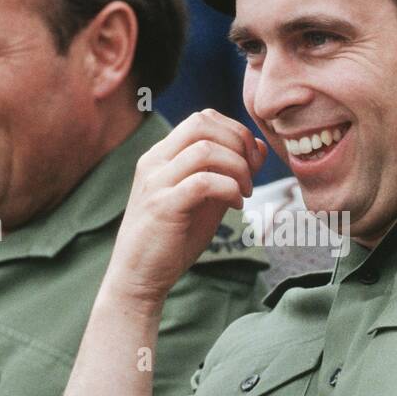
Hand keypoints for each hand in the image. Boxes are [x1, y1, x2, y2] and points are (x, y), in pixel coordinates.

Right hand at [104, 109, 266, 306]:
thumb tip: (258, 148)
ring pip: (205, 150)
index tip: (251, 159)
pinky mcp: (162, 206)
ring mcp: (156, 182)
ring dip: (237, 167)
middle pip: (202, 123)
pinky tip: (235, 206)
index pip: (202, 119)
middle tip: (252, 171)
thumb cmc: (172, 239)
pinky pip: (203, 182)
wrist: (138, 277)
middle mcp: (155, 161)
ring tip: (244, 192)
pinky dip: (229, 189)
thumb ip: (227, 173)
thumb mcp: (205, 200)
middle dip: (238, 142)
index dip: (235, 132)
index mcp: (162, 155)